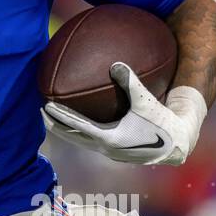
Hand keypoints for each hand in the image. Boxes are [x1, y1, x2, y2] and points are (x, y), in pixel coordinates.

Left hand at [43, 62, 206, 165]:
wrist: (176, 146)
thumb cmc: (163, 123)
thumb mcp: (146, 101)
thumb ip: (131, 82)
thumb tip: (116, 63)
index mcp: (109, 137)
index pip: (77, 126)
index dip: (59, 116)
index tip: (44, 105)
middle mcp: (105, 148)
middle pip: (72, 137)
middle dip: (54, 125)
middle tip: (39, 111)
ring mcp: (109, 152)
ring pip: (80, 141)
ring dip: (65, 131)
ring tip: (52, 118)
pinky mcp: (115, 152)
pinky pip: (91, 141)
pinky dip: (80, 132)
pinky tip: (79, 121)